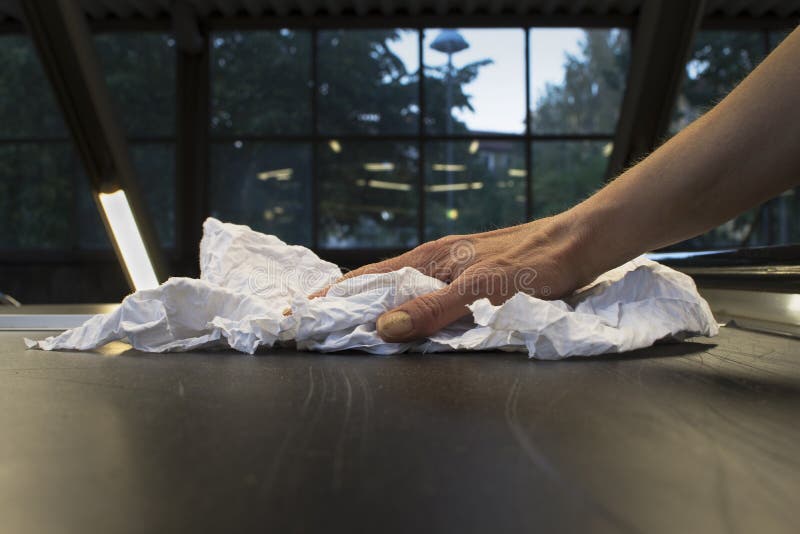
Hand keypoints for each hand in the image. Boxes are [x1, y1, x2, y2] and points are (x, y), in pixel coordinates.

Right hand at [310, 215, 591, 342]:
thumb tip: (383, 328)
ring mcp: (453, 269)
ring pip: (403, 291)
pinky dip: (408, 311)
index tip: (304, 313)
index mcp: (430, 259)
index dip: (337, 297)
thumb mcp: (483, 290)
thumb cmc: (534, 263)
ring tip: (353, 329)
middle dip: (350, 305)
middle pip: (381, 285)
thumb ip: (435, 309)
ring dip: (378, 310)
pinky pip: (428, 297)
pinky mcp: (472, 279)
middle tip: (321, 328)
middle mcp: (436, 261)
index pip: (369, 279)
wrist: (578, 245)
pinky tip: (410, 323)